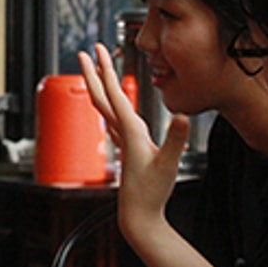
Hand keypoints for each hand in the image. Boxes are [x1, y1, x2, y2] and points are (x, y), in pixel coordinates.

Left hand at [77, 44, 189, 239]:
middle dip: (93, 72)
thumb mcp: (169, 163)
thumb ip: (175, 139)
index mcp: (130, 131)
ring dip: (99, 85)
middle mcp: (122, 132)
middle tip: (85, 51)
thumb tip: (182, 116)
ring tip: (96, 68)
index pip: (114, 93)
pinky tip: (113, 101)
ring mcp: (123, 139)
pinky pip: (114, 117)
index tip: (98, 49)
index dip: (106, 70)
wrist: (139, 216)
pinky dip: (111, 102)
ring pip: (106, 106)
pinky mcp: (128, 146)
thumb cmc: (152, 192)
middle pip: (101, 96)